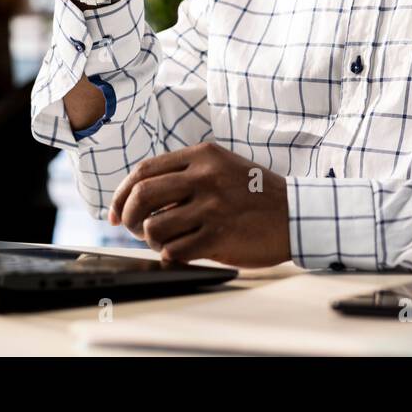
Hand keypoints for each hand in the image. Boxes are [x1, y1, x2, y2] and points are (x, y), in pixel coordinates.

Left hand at [109, 143, 291, 267]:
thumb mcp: (222, 166)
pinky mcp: (219, 236)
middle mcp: (205, 177)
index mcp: (203, 156)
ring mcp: (212, 207)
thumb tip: (139, 196)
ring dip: (150, 240)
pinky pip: (175, 251)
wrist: (297, 213)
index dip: (121, 193)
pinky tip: (180, 252)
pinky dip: (170, 255)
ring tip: (163, 241)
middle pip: (141, 196)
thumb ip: (186, 173)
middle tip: (130, 228)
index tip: (115, 211)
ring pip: (154, 227)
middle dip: (127, 217)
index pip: (143, 171)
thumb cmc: (257, 193)